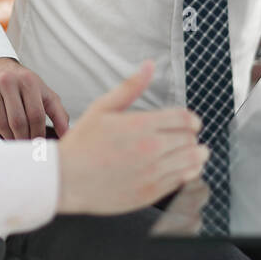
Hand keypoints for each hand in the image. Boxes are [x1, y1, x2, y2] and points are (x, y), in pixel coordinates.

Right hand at [0, 57, 70, 138]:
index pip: (36, 115)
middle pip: (18, 121)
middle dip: (24, 138)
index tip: (39, 143)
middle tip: (27, 146)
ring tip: (16, 139)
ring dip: (10, 137)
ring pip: (1, 124)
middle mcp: (8, 81)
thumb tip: (66, 134)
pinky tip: (2, 130)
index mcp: (28, 81)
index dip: (38, 133)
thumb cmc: (23, 84)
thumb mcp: (44, 93)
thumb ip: (58, 113)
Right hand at [55, 62, 208, 215]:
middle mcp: (150, 150)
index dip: (192, 119)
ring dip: (196, 155)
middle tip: (187, 138)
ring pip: (192, 162)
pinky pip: (181, 181)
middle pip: (191, 140)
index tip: (191, 123)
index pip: (185, 119)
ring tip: (192, 153)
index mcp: (141, 126)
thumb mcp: (102, 108)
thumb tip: (148, 66)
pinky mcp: (150, 193)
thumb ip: (130, 87)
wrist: (64, 180)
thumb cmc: (80, 144)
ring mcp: (152, 173)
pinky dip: (186, 173)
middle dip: (192, 136)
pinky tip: (180, 169)